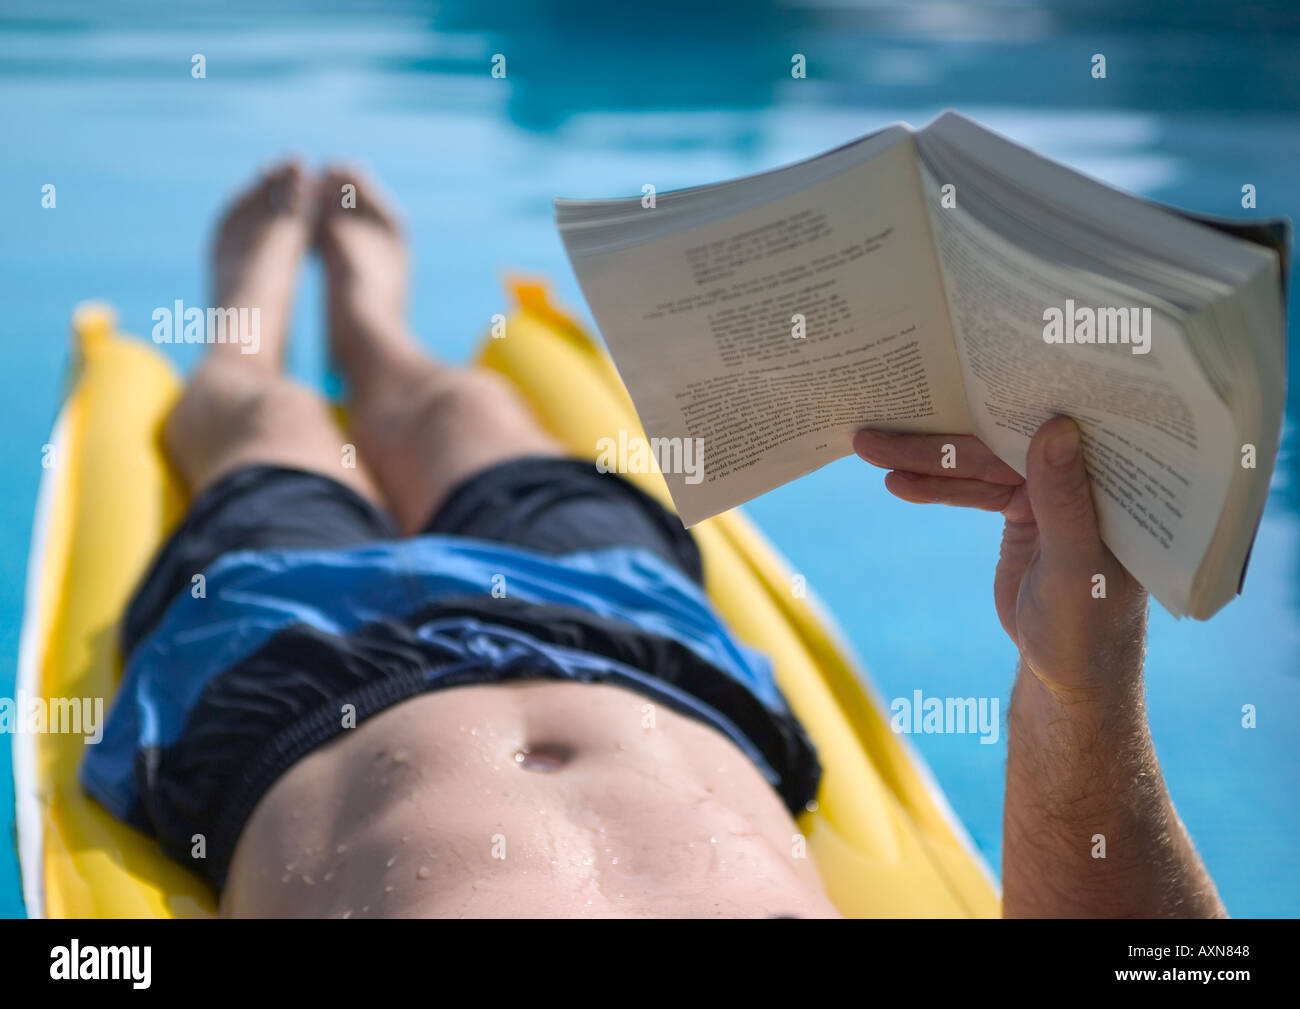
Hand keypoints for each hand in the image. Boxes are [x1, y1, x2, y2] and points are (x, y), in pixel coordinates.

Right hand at [853, 416, 1147, 697]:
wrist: (1071, 679)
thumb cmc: (1089, 631)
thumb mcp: (1074, 567)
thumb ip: (1063, 498)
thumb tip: (1055, 425)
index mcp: (1110, 479)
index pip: (1050, 429)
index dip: (1002, 403)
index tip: (951, 383)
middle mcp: (1082, 475)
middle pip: (1001, 445)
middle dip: (939, 441)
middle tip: (879, 431)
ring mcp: (1048, 494)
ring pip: (979, 467)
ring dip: (925, 461)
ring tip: (868, 448)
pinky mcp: (1021, 512)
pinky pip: (973, 490)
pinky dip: (936, 487)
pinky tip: (897, 481)